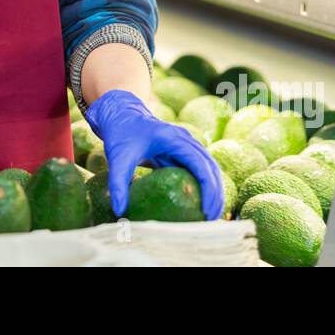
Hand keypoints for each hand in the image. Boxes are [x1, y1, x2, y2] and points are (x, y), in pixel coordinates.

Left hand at [85, 88, 224, 220]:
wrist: (120, 114)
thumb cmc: (121, 133)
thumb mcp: (118, 158)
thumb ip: (118, 183)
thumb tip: (119, 210)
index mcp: (176, 139)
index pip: (201, 165)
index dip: (208, 189)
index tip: (206, 211)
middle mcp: (186, 141)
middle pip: (211, 168)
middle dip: (215, 194)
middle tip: (210, 220)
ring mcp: (186, 146)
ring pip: (208, 169)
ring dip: (213, 190)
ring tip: (209, 216)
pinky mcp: (181, 152)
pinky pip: (198, 170)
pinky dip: (203, 186)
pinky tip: (198, 204)